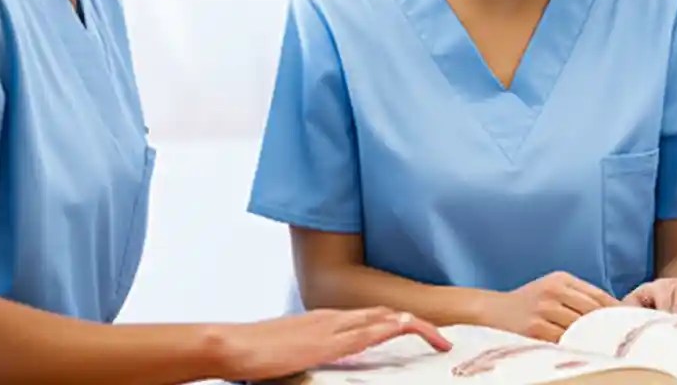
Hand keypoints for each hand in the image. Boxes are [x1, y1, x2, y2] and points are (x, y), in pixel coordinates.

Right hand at [217, 307, 450, 381]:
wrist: (234, 345)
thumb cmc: (256, 352)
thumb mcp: (293, 352)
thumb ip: (313, 354)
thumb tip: (321, 362)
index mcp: (326, 320)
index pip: (373, 316)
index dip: (399, 322)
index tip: (422, 334)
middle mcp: (334, 317)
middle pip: (385, 314)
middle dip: (417, 324)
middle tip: (443, 338)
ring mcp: (332, 326)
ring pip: (383, 317)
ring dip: (415, 325)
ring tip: (440, 338)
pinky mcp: (328, 341)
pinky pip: (368, 331)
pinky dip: (393, 327)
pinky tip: (409, 328)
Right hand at [479, 271, 619, 342]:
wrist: (490, 311)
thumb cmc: (525, 303)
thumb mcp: (550, 288)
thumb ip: (576, 295)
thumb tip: (611, 311)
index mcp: (561, 279)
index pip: (598, 295)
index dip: (617, 310)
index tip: (632, 321)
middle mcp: (554, 291)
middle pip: (593, 310)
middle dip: (610, 324)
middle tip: (626, 338)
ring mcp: (544, 310)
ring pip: (581, 326)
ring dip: (595, 337)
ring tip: (609, 347)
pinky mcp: (536, 329)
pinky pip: (564, 340)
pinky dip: (576, 346)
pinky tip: (584, 351)